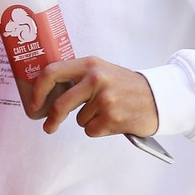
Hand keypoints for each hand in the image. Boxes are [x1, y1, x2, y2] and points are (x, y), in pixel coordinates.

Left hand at [30, 57, 159, 137]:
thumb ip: (78, 77)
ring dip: (89, 120)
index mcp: (90, 64)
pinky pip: (91, 130)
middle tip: (50, 126)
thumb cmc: (126, 86)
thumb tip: (48, 92)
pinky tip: (114, 120)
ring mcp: (105, 99)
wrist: (159, 97)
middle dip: (53, 119)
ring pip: (79, 119)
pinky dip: (100, 129)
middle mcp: (96, 79)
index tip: (35, 104)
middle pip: (60, 104)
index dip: (38, 90)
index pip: (52, 72)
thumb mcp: (102, 71)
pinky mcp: (112, 117)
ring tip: (108, 111)